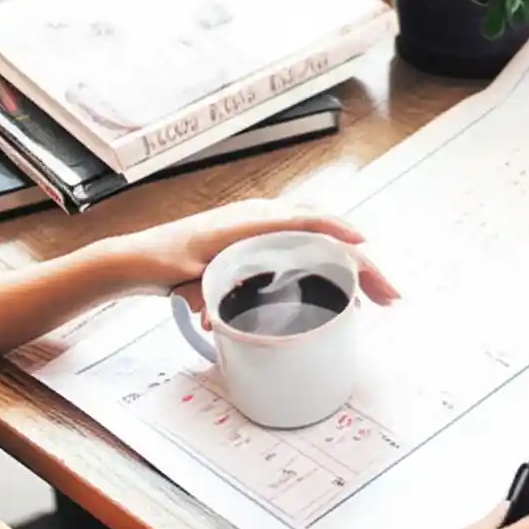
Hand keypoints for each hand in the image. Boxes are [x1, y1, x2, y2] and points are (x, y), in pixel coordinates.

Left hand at [114, 199, 399, 312]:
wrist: (138, 259)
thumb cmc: (162, 262)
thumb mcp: (190, 274)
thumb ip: (212, 285)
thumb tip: (231, 310)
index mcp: (251, 221)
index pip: (306, 220)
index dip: (338, 232)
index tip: (364, 246)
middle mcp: (264, 219)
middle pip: (327, 235)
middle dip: (363, 264)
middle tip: (390, 293)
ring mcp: (266, 229)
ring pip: (323, 242)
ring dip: (353, 267)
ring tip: (378, 297)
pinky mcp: (264, 244)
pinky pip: (310, 249)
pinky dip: (333, 266)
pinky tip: (343, 292)